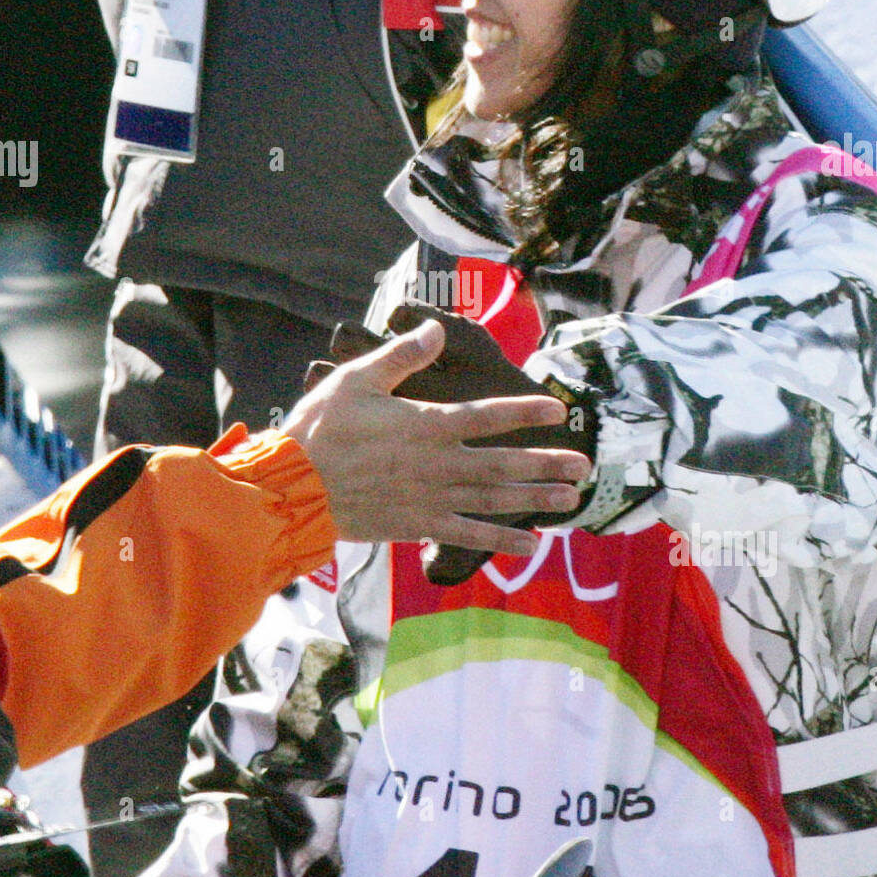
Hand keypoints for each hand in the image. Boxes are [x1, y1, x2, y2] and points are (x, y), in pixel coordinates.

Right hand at [282, 320, 590, 553]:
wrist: (293, 488)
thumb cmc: (320, 429)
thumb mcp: (356, 380)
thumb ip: (401, 356)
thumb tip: (435, 331)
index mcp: (425, 424)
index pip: (486, 416)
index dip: (524, 411)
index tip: (557, 409)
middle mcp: (437, 462)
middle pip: (502, 463)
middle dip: (545, 463)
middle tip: (583, 464)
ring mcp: (430, 496)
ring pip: (492, 498)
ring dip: (534, 499)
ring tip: (570, 500)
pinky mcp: (417, 523)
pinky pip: (466, 533)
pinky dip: (498, 539)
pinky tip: (528, 544)